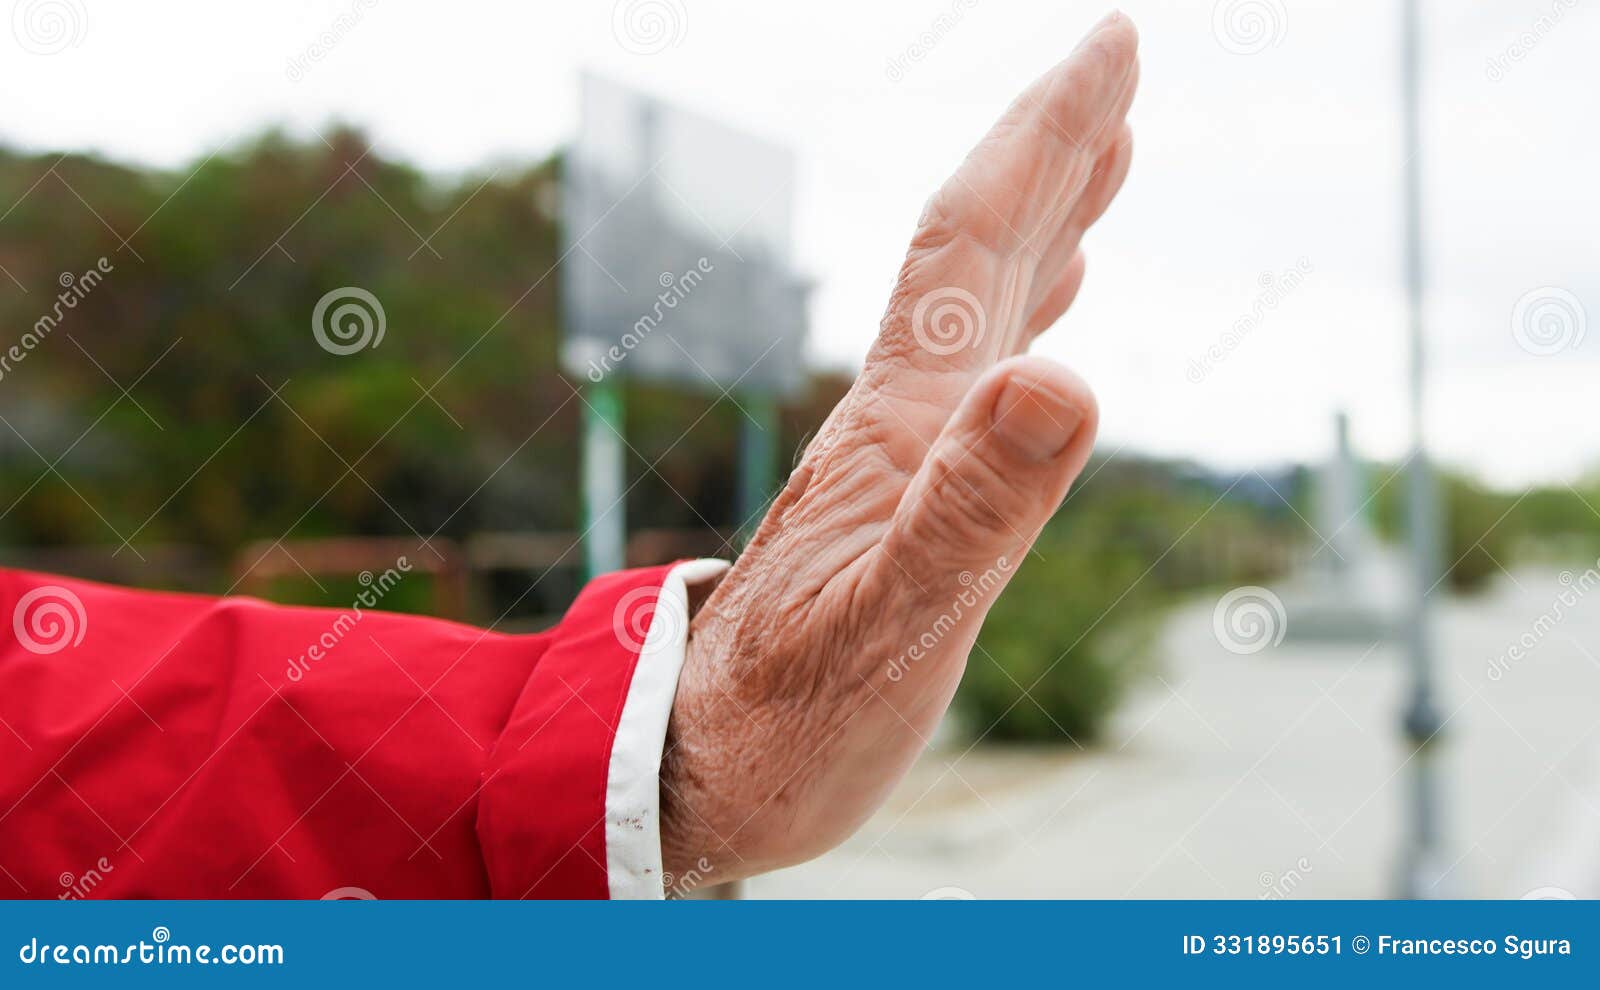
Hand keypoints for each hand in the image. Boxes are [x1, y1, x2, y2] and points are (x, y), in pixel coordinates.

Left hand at [661, 11, 1138, 886]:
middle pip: (972, 254)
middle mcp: (893, 421)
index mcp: (901, 425)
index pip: (972, 244)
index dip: (1041, 139)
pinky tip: (1034, 340)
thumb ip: (973, 511)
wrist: (688, 775)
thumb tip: (1061, 380)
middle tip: (1113, 67)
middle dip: (1046, 153)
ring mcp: (890, 463)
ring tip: (1095, 171)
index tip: (1107, 47)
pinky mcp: (888, 509)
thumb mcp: (893, 627)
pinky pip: (964, 389)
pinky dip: (1010, 334)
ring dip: (1036, 230)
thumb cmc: (786, 725)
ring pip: (970, 314)